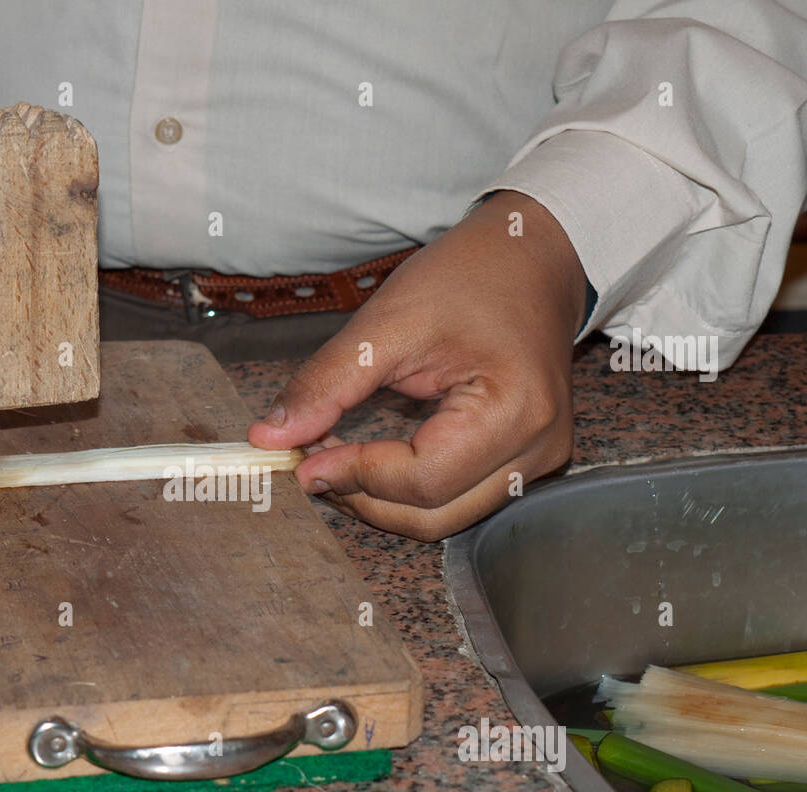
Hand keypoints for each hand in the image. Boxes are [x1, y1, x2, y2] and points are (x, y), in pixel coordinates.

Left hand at [248, 191, 587, 540]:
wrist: (531, 258)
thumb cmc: (471, 277)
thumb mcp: (387, 321)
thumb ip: (327, 384)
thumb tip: (269, 437)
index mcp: (514, 410)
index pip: (421, 479)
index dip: (354, 474)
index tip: (301, 459)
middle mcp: (537, 449)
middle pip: (433, 515)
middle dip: (362, 497)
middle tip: (310, 461)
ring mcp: (536, 462)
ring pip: (443, 519)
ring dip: (380, 502)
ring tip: (336, 459)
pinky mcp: (523, 465)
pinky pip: (456, 501)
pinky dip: (405, 492)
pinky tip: (371, 461)